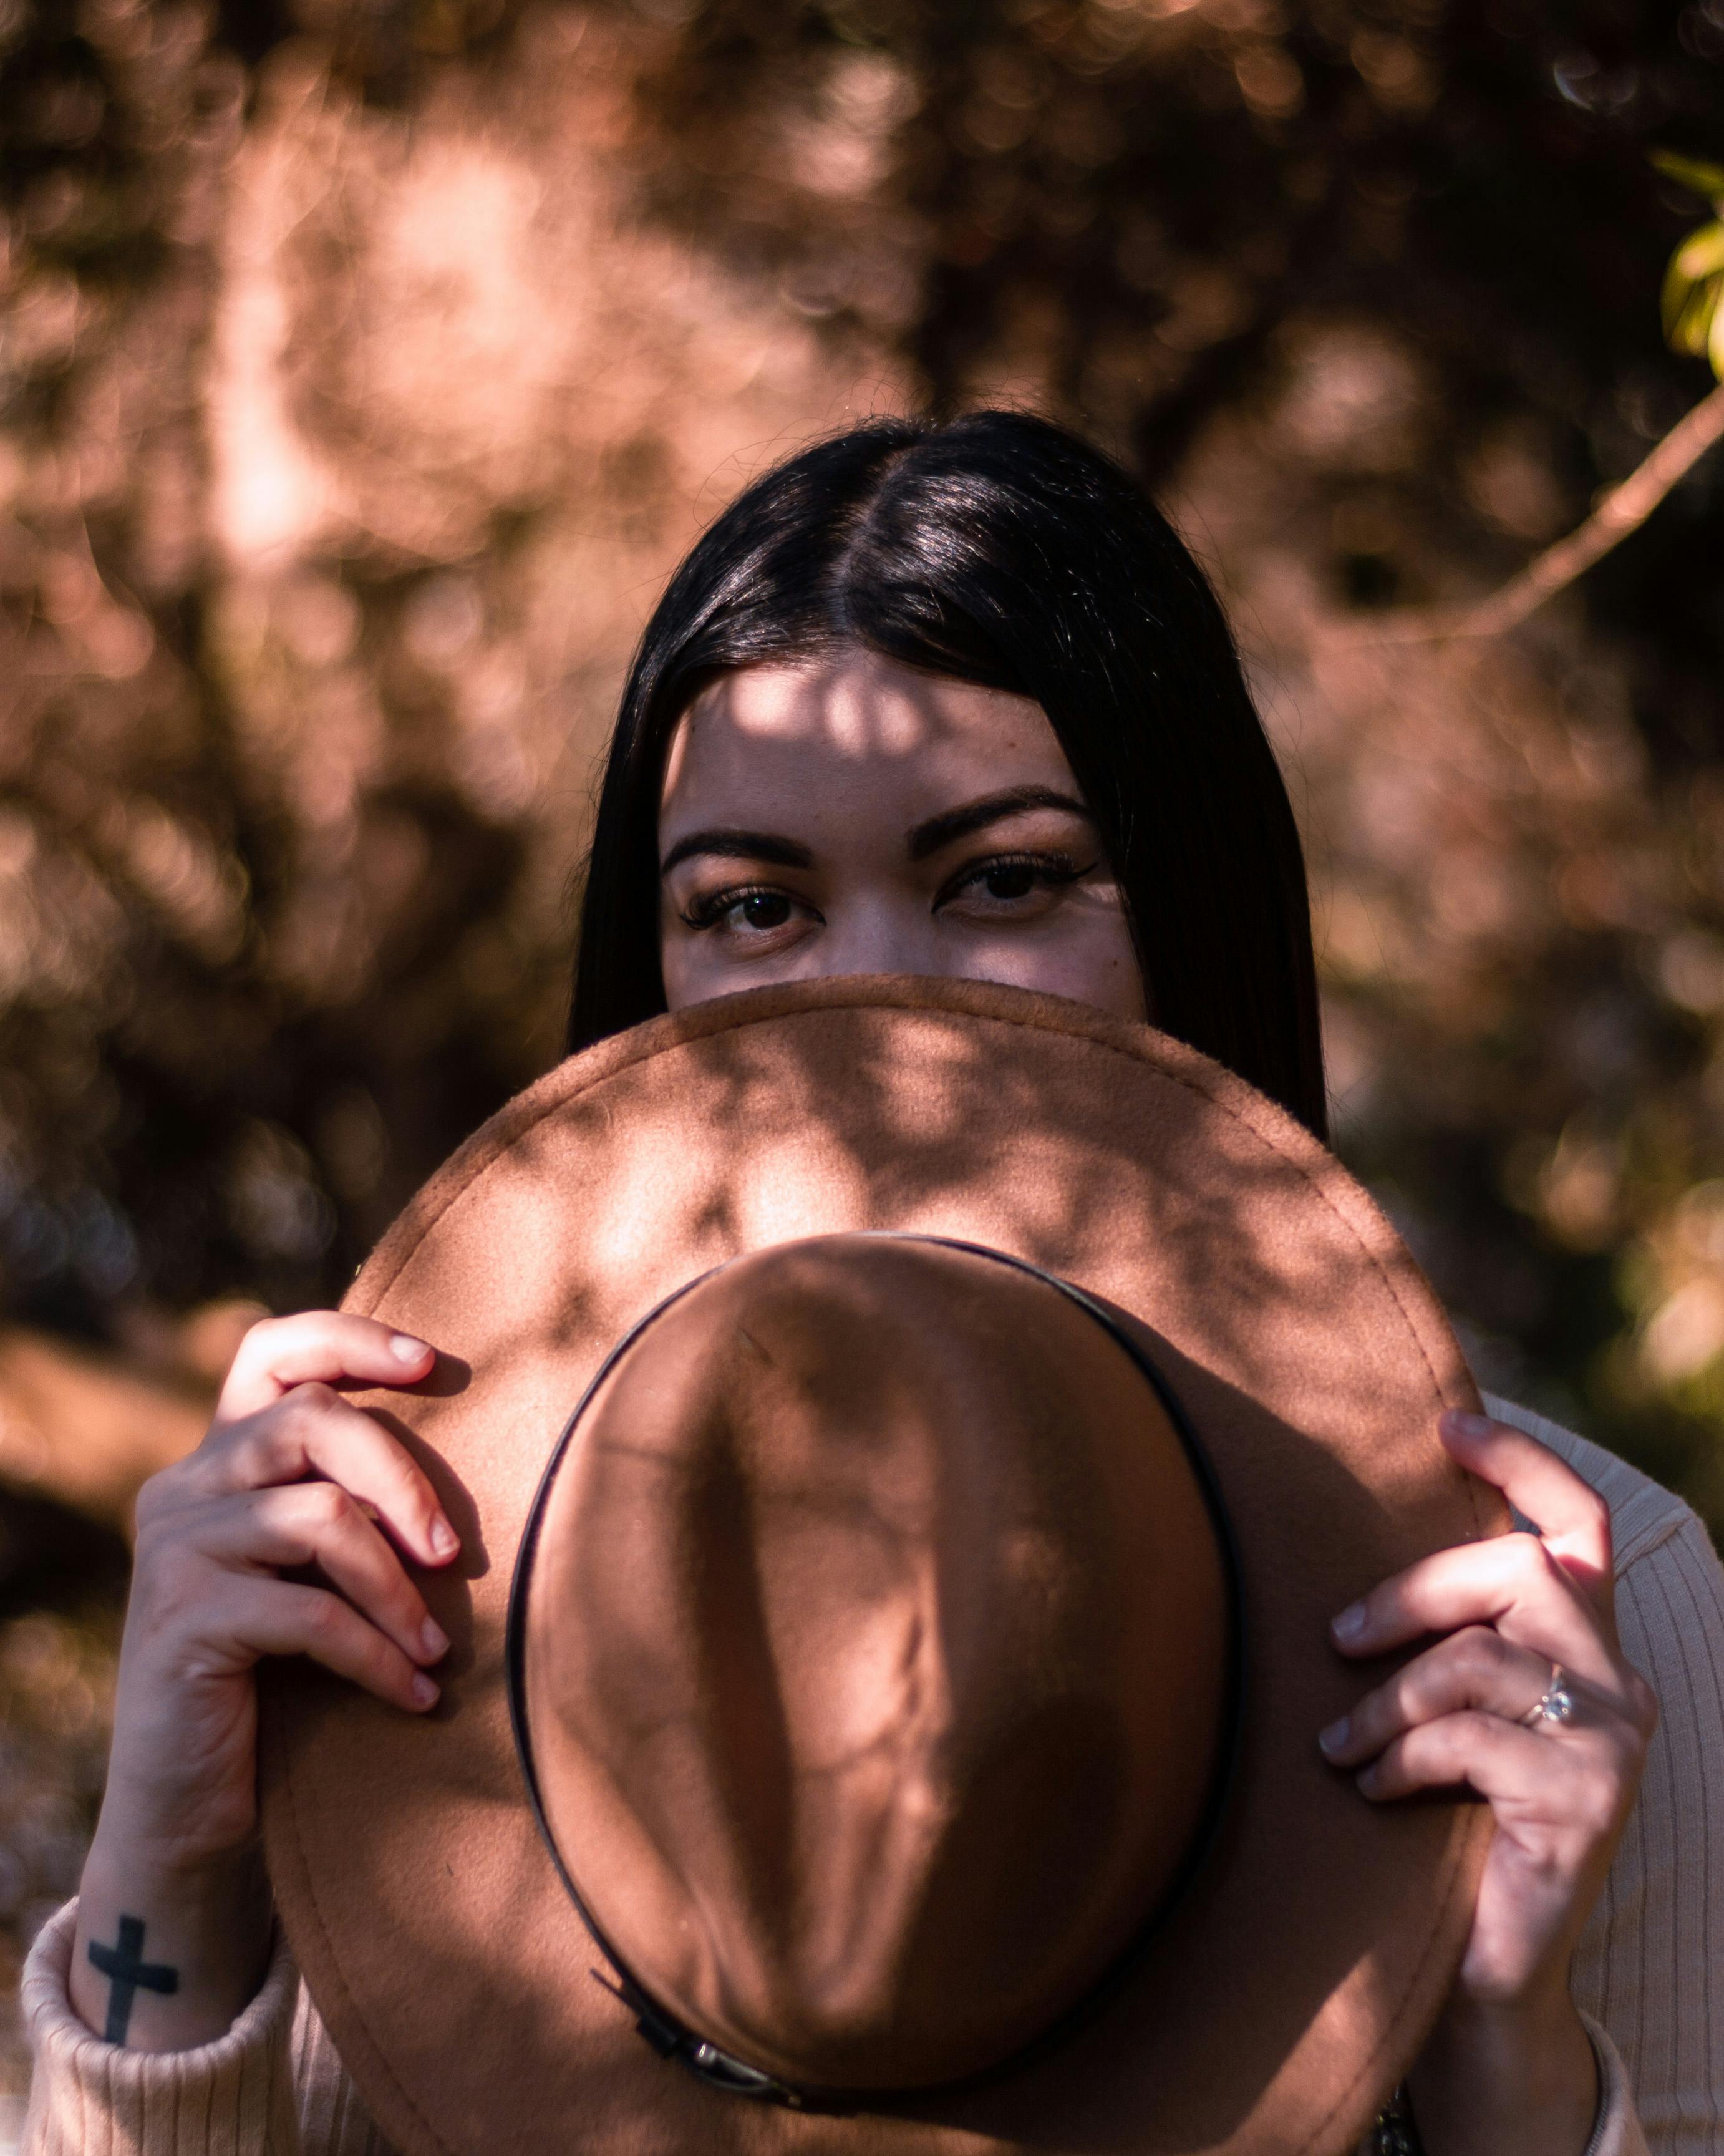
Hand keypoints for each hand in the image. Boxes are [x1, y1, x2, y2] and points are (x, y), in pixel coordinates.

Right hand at [72, 1312, 459, 2050]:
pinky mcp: (182, 1620)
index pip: (271, 1352)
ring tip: (438, 1648)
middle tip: (457, 1554)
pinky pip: (310, 1615)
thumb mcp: (311, 1573)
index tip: (433, 1363)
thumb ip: (348, 1503)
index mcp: (217, 1460)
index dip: (352, 1341)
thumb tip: (477, 1443)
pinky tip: (414, 1695)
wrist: (189, 1804)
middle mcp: (183, 1487)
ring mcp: (175, 1550)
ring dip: (399, 1589)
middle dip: (403, 1480)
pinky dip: (377, 1655)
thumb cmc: (277, 1676)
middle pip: (313, 1421)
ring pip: (320, 1518)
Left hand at [1321, 1410, 1656, 2155]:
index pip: (1578, 1527)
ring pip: (1483, 1660)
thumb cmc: (1442, 1828)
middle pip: (1523, 1573)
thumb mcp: (1442, 1714)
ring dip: (1388, 1697)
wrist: (1477, 1977)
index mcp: (1586, 1649)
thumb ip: (1439, 1640)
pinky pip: (1473, 1740)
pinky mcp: (1589, 1802)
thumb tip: (1345, 1569)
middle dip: (1415, 1591)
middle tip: (1337, 1635)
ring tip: (1338, 1745)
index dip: (1520, 1464)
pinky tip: (1372, 1790)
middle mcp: (1621, 1687)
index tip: (1445, 1422)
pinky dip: (1403, 1757)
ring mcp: (1615, 1745)